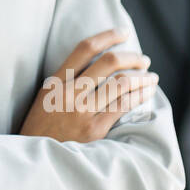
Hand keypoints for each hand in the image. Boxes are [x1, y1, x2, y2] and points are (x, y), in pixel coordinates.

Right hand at [18, 28, 157, 142]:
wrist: (38, 158)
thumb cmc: (42, 127)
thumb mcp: (45, 98)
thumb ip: (66, 81)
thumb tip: (98, 66)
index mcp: (56, 81)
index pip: (85, 48)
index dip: (107, 36)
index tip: (123, 32)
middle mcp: (70, 92)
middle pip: (109, 63)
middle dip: (132, 58)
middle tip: (143, 60)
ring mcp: (83, 110)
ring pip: (121, 84)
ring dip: (142, 77)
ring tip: (151, 77)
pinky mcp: (95, 129)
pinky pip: (124, 106)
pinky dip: (140, 96)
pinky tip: (147, 93)